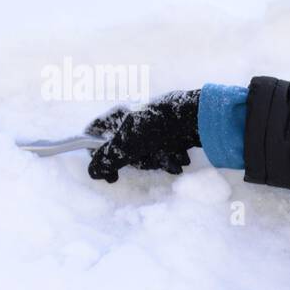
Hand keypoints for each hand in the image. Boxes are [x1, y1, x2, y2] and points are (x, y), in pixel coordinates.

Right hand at [86, 89, 201, 182]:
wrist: (195, 118)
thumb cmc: (155, 128)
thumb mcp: (126, 146)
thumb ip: (108, 160)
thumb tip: (94, 173)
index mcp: (118, 116)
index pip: (94, 132)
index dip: (95, 152)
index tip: (108, 172)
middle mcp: (134, 120)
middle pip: (125, 150)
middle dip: (140, 161)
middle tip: (147, 160)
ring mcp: (153, 127)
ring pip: (147, 154)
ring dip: (159, 160)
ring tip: (170, 158)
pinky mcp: (171, 134)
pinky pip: (165, 152)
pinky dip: (172, 157)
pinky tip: (179, 156)